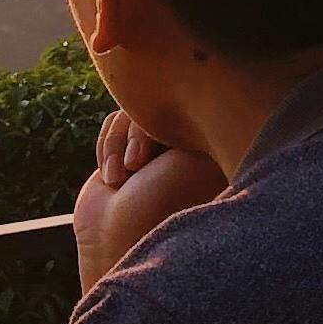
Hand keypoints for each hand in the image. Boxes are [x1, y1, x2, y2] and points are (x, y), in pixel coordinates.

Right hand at [73, 111, 223, 284]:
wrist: (114, 236)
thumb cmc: (163, 202)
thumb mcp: (194, 157)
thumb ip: (201, 116)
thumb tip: (200, 87)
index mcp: (215, 150)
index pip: (200, 107)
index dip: (173, 127)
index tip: (165, 160)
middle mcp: (188, 146)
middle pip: (165, 102)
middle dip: (143, 133)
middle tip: (138, 167)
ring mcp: (157, 148)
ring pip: (133, 110)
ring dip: (121, 143)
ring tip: (121, 180)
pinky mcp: (126, 149)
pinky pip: (114, 121)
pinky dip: (108, 147)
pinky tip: (112, 181)